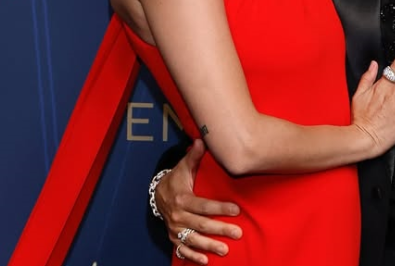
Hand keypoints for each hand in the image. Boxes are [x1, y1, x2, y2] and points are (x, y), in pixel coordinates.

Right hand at [156, 140, 242, 264]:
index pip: (203, 205)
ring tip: (225, 250)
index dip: (219, 208)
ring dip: (209, 246)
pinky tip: (206, 260)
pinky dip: (193, 256)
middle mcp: (177, 216)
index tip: (236, 210)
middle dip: (220, 229)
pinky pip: (182, 249)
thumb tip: (202, 140)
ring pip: (193, 239)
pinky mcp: (173, 237)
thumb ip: (194, 157)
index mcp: (182, 199)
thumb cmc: (177, 180)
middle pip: (201, 224)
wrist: (157, 194)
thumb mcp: (184, 167)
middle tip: (238, 233)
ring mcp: (175, 228)